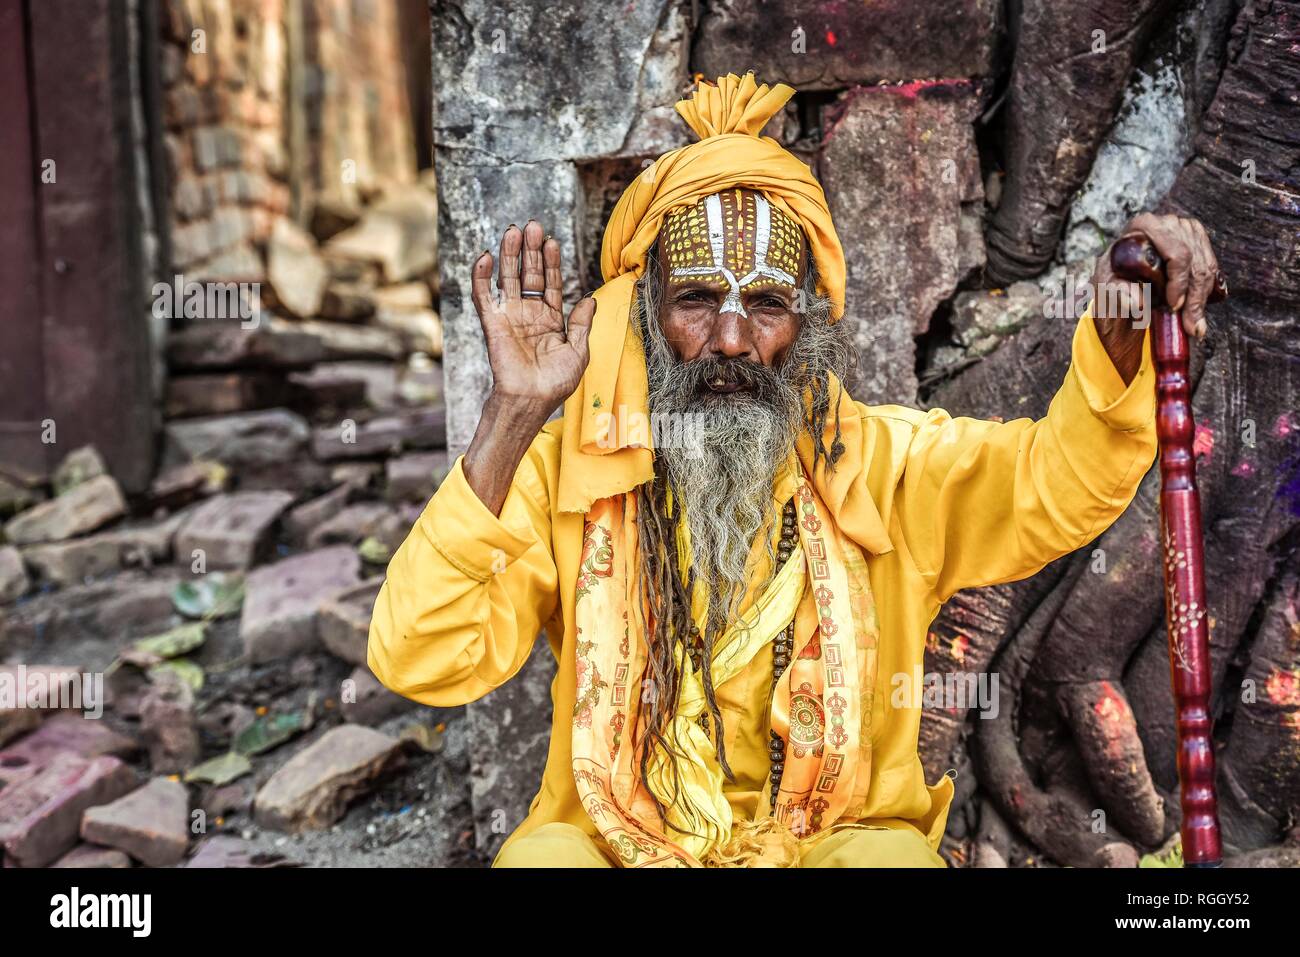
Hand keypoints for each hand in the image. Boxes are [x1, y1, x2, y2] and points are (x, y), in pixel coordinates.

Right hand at [471, 220, 594, 412]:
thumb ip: (581, 323)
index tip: (553, 242)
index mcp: (551, 319)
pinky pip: (484, 296)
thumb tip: (589, 299)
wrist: (532, 398)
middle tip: (533, 226)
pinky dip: (481, 276)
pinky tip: (486, 256)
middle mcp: (529, 314)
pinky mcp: (492, 323)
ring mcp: (510, 316)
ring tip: (514, 231)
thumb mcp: (579, 351)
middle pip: (529, 274)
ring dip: (510, 254)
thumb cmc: (556, 382)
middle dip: (531, 251)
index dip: (551, 262)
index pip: (551, 283)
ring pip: (508, 278)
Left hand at [1089, 212, 1220, 383]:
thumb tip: (1137, 303)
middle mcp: (1169, 223)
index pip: (1176, 252)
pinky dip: (1206, 293)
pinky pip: (1210, 268)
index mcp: (1145, 225)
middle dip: (1194, 297)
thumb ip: (1117, 293)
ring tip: (1194, 326)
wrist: (1117, 277)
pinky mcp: (1197, 242)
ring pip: (1205, 266)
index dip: (1179, 281)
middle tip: (1189, 326)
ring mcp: (1186, 230)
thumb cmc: (1110, 279)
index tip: (1174, 306)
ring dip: (1201, 299)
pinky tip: (1197, 313)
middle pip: (1194, 260)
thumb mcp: (1106, 287)